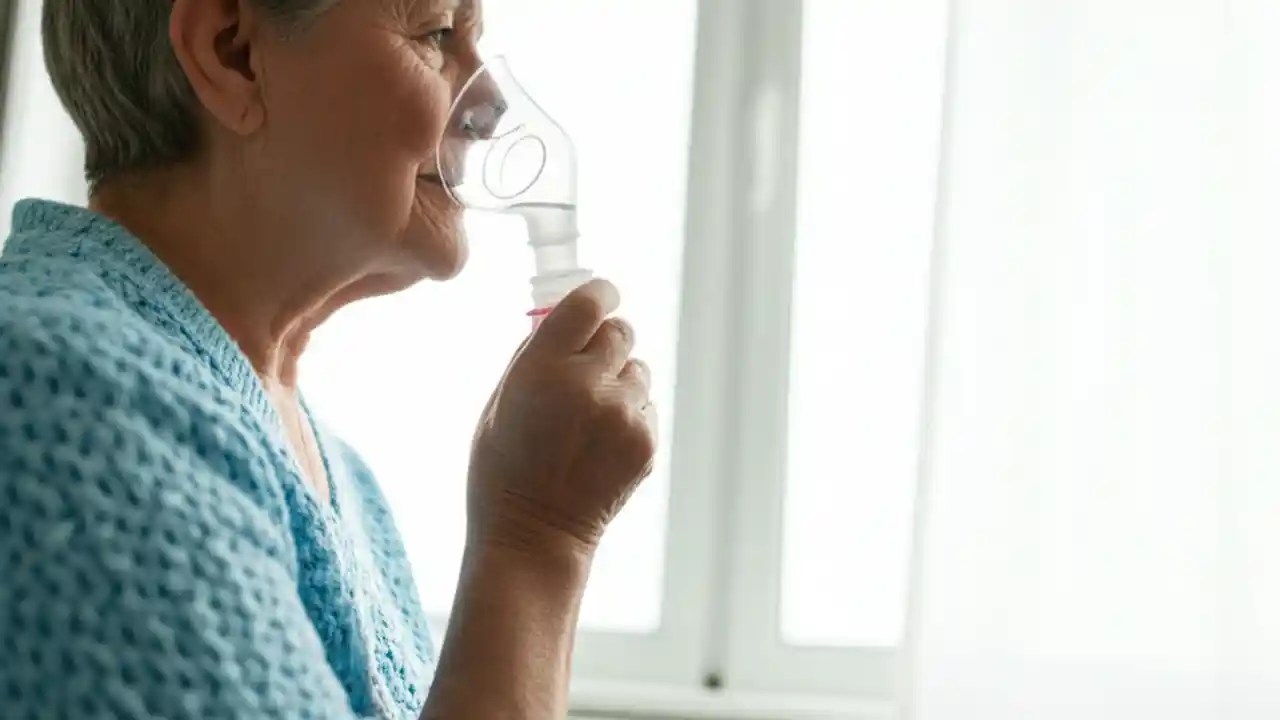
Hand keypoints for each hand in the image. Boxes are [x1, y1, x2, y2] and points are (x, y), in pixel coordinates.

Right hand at [466, 279, 657, 561]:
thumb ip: (531, 356)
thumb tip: (561, 319)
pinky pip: (646, 407)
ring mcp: (621, 415)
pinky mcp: (645, 442)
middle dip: (607, 342)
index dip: (600, 294)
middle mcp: (588, 384)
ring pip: (638, 370)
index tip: (603, 297)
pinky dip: (630, 417)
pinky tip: (601, 446)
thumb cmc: (502, 468)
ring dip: (620, 383)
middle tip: (589, 368)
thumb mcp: (499, 402)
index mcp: (543, 368)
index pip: (588, 303)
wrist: (533, 535)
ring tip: (591, 419)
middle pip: (621, 331)